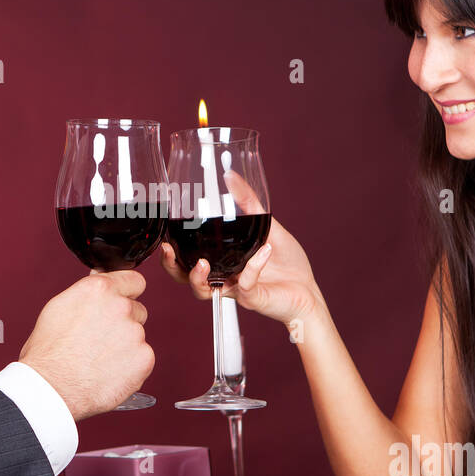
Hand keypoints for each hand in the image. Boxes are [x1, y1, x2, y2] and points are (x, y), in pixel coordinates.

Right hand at [19, 271, 153, 419]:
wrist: (51, 388)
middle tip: (101, 340)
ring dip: (125, 345)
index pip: (133, 280)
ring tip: (99, 361)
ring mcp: (135, 332)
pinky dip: (130, 367)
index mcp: (99, 289)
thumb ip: (88, 294)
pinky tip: (108, 373)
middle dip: (123, 322)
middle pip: (136, 310)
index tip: (122, 302)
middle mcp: (121, 306)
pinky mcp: (144, 358)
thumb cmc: (48, 353)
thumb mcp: (60, 308)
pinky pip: (142, 359)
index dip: (126, 292)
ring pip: (137, 336)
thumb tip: (100, 283)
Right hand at [160, 170, 321, 327]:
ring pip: (203, 290)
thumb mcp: (268, 227)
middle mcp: (223, 278)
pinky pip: (246, 284)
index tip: (165, 237)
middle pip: (185, 278)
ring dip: (197, 277)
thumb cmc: (288, 265)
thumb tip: (232, 176)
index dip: (171, 252)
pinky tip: (264, 251)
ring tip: (202, 263)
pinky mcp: (252, 298)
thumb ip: (250, 204)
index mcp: (222, 262)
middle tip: (169, 251)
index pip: (187, 259)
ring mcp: (234, 289)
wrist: (309, 293)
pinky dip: (254, 266)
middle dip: (172, 267)